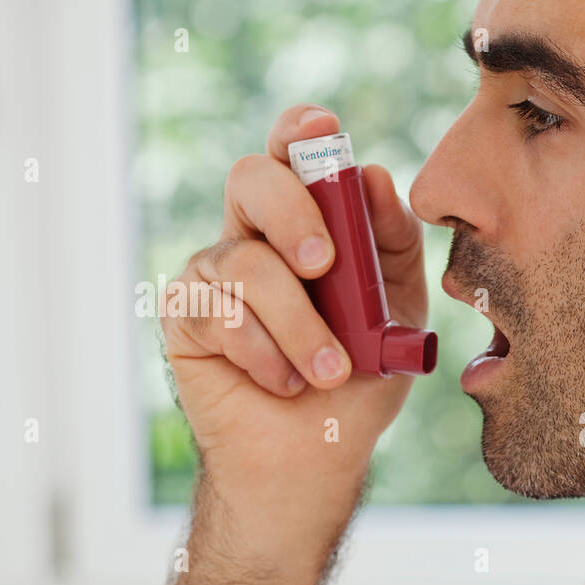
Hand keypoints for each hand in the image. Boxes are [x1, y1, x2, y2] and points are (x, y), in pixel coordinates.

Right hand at [163, 104, 428, 535]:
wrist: (320, 455)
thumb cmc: (360, 380)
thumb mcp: (398, 312)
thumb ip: (393, 247)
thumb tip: (374, 177)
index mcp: (306, 224)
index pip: (293, 156)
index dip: (299, 132)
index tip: (323, 129)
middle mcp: (254, 238)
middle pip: (252, 179)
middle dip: (293, 213)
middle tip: (325, 264)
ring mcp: (214, 275)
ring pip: (249, 265)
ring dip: (300, 326)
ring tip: (330, 373)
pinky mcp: (186, 319)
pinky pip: (221, 316)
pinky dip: (266, 355)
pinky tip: (283, 384)